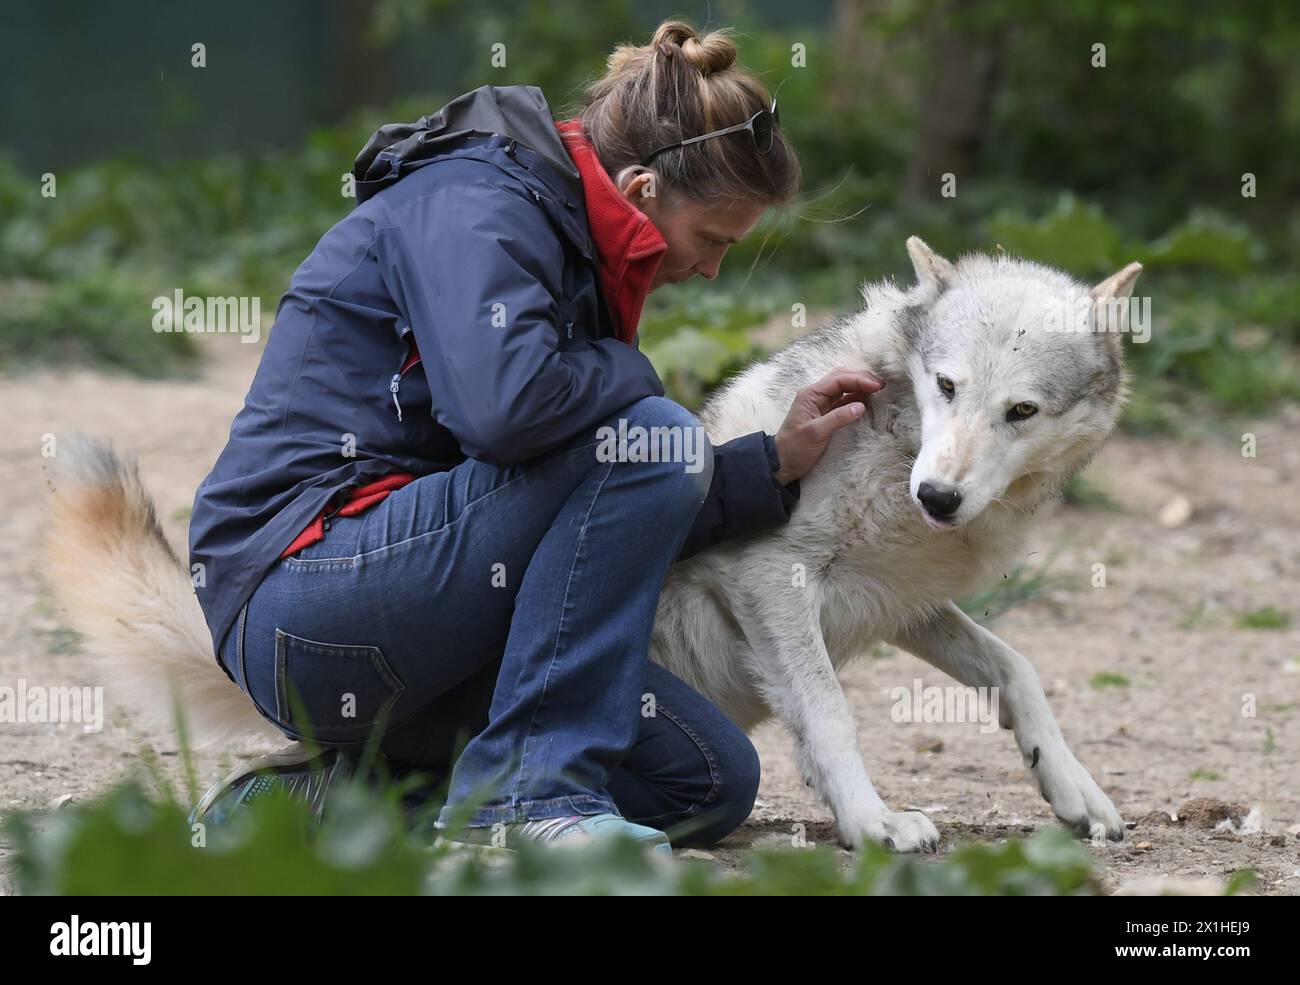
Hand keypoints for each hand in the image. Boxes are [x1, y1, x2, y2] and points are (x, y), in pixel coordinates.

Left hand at [772, 368, 884, 484]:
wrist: (782, 463)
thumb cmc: (795, 448)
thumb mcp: (816, 433)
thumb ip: (838, 418)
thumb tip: (861, 406)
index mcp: (811, 394)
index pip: (838, 379)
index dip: (859, 380)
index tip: (877, 386)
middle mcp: (815, 395)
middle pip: (841, 378)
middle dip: (861, 378)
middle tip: (881, 384)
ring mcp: (821, 404)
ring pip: (844, 388)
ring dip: (860, 386)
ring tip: (879, 389)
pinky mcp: (825, 414)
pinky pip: (843, 400)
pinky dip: (857, 397)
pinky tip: (868, 399)